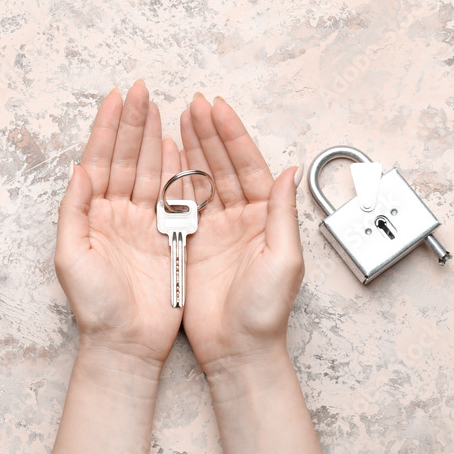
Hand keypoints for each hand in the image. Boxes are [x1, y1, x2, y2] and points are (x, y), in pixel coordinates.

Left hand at [55, 80, 186, 366]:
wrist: (126, 343)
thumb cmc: (95, 307)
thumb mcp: (71, 258)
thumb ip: (73, 211)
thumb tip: (79, 170)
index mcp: (92, 215)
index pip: (99, 161)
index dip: (107, 128)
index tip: (116, 97)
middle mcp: (117, 214)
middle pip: (125, 158)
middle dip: (132, 123)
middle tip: (140, 90)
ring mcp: (143, 225)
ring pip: (148, 171)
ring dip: (152, 139)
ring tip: (157, 107)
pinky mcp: (168, 239)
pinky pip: (172, 197)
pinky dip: (175, 170)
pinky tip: (177, 146)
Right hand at [178, 94, 304, 370]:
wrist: (238, 350)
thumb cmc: (265, 312)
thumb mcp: (284, 260)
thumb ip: (283, 214)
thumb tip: (289, 170)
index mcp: (266, 218)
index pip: (249, 166)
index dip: (232, 136)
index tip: (217, 109)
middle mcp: (242, 219)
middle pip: (224, 166)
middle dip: (208, 133)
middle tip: (193, 104)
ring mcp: (216, 230)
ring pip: (202, 180)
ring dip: (191, 149)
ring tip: (178, 118)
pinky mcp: (193, 246)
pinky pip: (182, 205)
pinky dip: (174, 180)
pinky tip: (164, 157)